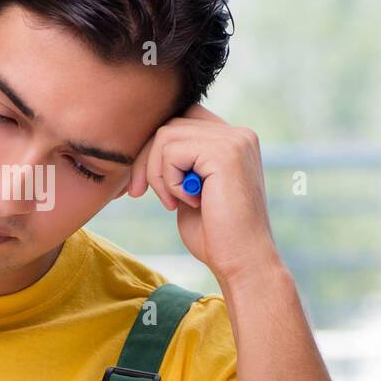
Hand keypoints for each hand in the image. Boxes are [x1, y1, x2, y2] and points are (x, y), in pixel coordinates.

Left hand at [124, 103, 280, 287]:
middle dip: (145, 159)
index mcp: (232, 140)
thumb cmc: (216, 235)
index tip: (138, 183)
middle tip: (137, 192)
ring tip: (171, 202)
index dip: (153, 148)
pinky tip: (186, 202)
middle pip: (170, 123)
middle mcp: (238, 134)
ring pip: (166, 135)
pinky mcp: (225, 152)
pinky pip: (172, 152)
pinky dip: (168, 180)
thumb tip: (143, 146)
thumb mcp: (189, 189)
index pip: (181, 119)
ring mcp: (234, 140)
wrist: (242, 261)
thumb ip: (177, 163)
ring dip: (157, 173)